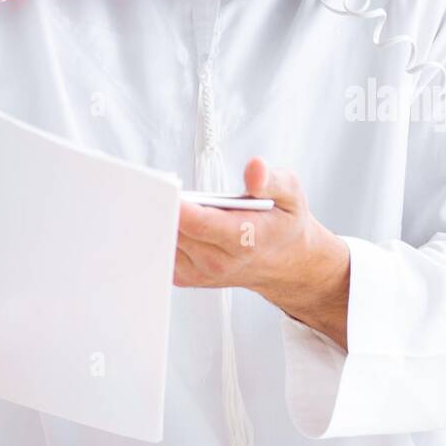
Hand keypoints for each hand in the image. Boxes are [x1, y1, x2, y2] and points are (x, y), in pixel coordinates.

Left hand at [174, 157, 350, 346]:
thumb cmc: (284, 225)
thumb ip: (271, 179)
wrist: (287, 263)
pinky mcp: (188, 277)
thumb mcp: (291, 195)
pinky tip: (167, 219)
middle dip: (162, 207)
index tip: (164, 186)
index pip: (198, 223)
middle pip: (174, 232)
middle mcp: (220, 261)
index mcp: (244, 239)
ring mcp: (202, 272)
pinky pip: (162, 253)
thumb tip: (254, 168)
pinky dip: (160, 234)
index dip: (177, 205)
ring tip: (161, 199)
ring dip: (160, 220)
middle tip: (154, 186)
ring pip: (164, 242)